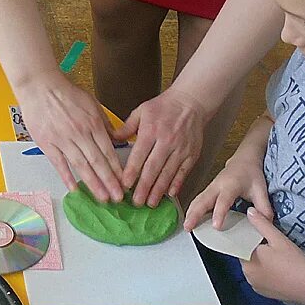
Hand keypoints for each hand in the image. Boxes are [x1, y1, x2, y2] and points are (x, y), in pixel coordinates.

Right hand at [16, 71, 123, 201]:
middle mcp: (80, 134)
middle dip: (109, 182)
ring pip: (81, 166)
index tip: (124, 183)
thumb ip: (104, 122)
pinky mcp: (47, 143)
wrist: (40, 86)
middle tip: (118, 197)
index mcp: (93, 124)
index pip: (108, 151)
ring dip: (93, 183)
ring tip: (102, 197)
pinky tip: (74, 188)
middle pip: (97, 162)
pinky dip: (67, 177)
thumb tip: (115, 138)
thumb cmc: (66, 93)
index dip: (117, 169)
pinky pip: (59, 163)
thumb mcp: (91, 103)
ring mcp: (63, 140)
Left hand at [120, 87, 208, 206]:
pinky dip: (177, 184)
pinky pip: (183, 172)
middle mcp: (166, 141)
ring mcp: (181, 149)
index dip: (131, 172)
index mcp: (151, 130)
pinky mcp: (191, 154)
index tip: (124, 185)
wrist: (191, 102)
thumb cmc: (164, 106)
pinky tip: (170, 194)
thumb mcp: (141, 111)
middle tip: (136, 201)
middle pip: (153, 168)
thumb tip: (112, 139)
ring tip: (150, 203)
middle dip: (144, 187)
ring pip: (168, 173)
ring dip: (159, 190)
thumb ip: (127, 127)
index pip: (139, 155)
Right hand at [184, 151, 271, 231]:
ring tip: (186, 227)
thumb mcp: (261, 190)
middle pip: (203, 200)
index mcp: (231, 184)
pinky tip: (190, 220)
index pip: (224, 200)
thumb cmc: (252, 174)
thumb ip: (264, 208)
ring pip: (197, 200)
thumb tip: (266, 225)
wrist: (244, 160)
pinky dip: (192, 210)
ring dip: (190, 213)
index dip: (219, 213)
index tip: (215, 226)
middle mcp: (217, 185)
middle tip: (188, 227)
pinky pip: (198, 200)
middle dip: (194, 214)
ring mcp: (211, 187)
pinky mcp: (208, 190)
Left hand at [241, 209, 304, 304]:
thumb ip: (261, 224)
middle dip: (256, 249)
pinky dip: (266, 272)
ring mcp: (255, 285)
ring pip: (254, 267)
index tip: (259, 234)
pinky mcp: (264, 293)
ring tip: (277, 257)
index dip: (249, 237)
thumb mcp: (278, 238)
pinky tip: (279, 269)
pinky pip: (260, 278)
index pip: (241, 244)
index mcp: (247, 260)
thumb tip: (249, 212)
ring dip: (261, 261)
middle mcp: (247, 275)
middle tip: (272, 244)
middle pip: (247, 256)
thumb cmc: (295, 262)